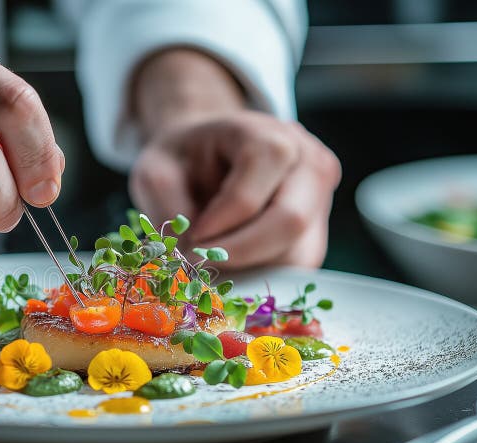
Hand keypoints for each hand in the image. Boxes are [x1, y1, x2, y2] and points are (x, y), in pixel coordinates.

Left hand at [130, 111, 340, 268]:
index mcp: (267, 135)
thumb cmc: (182, 160)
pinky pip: (298, 266)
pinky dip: (263, 274)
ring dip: (252, 267)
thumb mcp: (155, 172)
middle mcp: (308, 161)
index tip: (189, 238)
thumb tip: (192, 255)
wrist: (207, 154)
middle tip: (201, 262)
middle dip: (240, 252)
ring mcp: (321, 196)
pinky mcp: (318, 230)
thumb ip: (168, 208)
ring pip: (300, 251)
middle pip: (290, 220)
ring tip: (214, 260)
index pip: (253, 190)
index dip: (218, 224)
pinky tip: (233, 265)